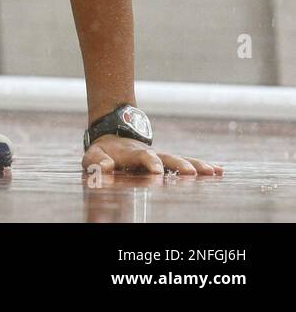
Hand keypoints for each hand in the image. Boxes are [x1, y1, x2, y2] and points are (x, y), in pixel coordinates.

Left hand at [82, 135, 223, 176]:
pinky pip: (187, 164)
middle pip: (168, 157)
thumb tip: (104, 167)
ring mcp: (161, 159)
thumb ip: (96, 161)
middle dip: (179, 165)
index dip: (150, 162)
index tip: (158, 171)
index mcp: (132, 153)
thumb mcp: (92, 156)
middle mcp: (151, 155)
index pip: (143, 156)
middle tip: (191, 173)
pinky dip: (202, 166)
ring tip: (213, 172)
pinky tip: (219, 171)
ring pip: (181, 160)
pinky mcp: (168, 164)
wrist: (112, 137)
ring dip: (196, 166)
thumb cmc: (102, 152)